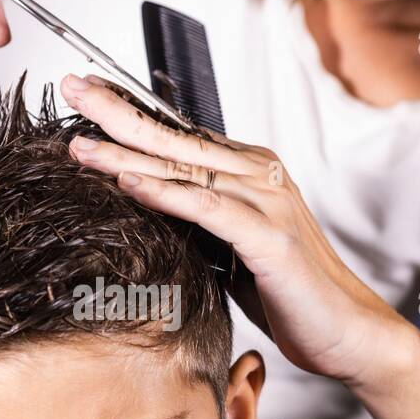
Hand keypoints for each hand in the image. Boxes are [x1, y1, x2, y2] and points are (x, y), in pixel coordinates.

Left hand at [59, 73, 419, 392]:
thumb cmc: (287, 293)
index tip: (84, 93)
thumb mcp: (229, 250)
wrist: (347, 332)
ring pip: (185, 169)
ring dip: (129, 154)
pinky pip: (208, 209)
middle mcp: (260, 175)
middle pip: (175, 138)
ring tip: (81, 143)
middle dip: (118, 112)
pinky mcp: (269, 238)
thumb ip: (196, 222)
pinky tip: (130, 183)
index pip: (178, 134)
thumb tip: (143, 207)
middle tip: (72, 86)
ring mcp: (267, 202)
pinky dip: (166, 194)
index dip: (130, 111)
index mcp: (249, 172)